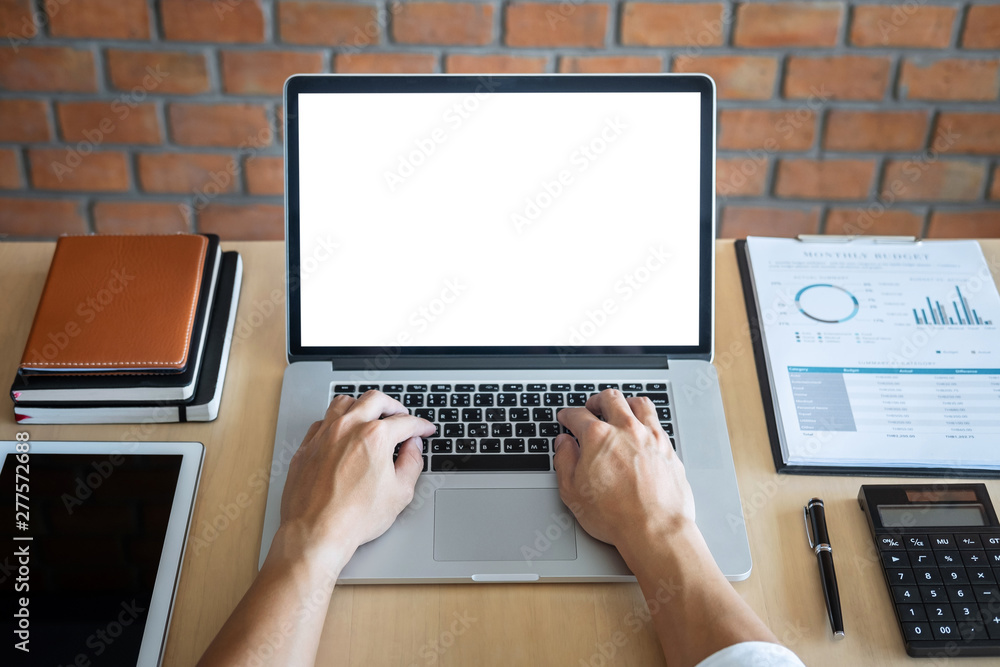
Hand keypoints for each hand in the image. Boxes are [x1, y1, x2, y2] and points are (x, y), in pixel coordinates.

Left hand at [276, 390, 434, 570]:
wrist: (316, 532)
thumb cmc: (355, 517)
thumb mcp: (400, 493)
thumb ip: (412, 463)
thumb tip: (413, 448)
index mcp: (375, 436)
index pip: (405, 422)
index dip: (421, 426)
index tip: (424, 430)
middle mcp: (348, 428)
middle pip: (375, 400)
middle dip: (393, 405)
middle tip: (401, 415)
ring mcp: (324, 435)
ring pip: (344, 402)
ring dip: (361, 405)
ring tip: (370, 415)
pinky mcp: (306, 447)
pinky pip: (321, 421)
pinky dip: (336, 421)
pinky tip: (341, 431)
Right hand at [553, 389, 695, 554]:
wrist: (655, 529)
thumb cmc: (615, 515)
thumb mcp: (572, 492)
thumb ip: (564, 461)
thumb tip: (563, 445)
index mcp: (597, 437)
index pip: (577, 415)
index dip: (567, 415)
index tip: (566, 418)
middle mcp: (625, 429)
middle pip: (610, 399)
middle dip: (596, 400)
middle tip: (591, 407)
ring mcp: (650, 436)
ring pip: (638, 403)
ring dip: (625, 402)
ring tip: (620, 408)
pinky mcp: (668, 448)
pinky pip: (657, 421)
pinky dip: (646, 419)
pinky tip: (643, 428)